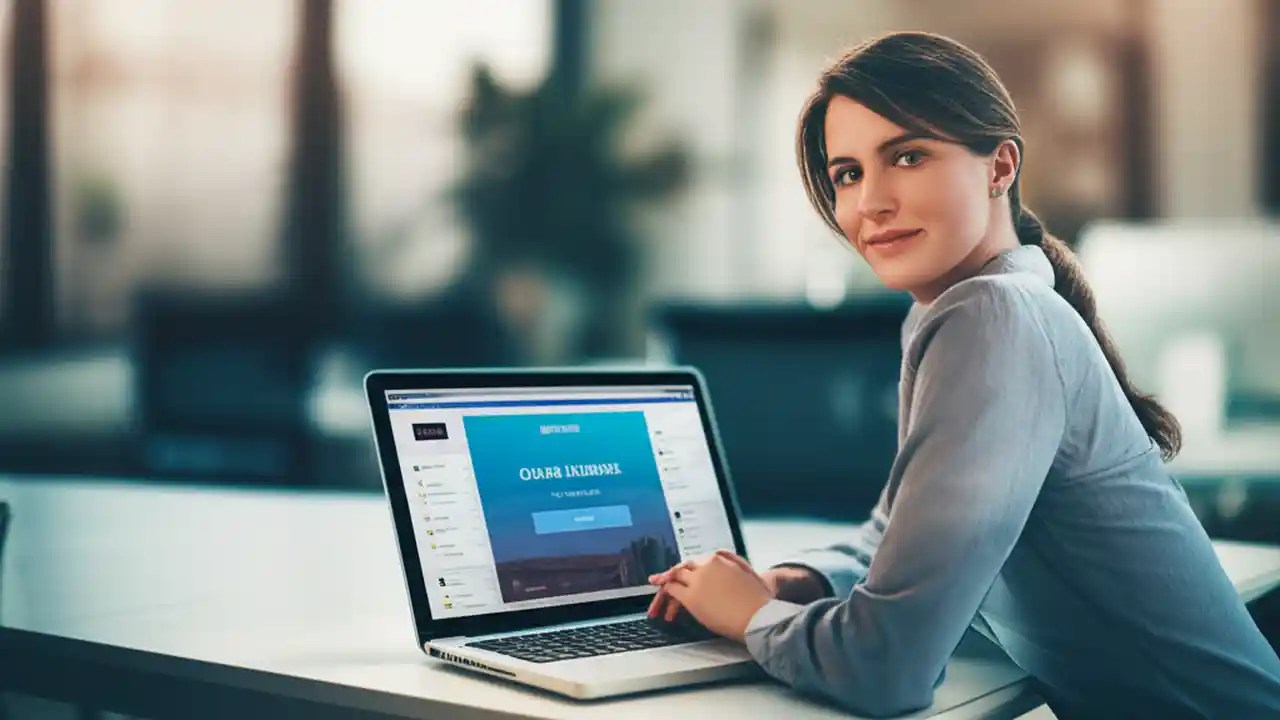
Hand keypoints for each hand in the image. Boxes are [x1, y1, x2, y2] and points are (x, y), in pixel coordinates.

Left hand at [648, 561, 827, 623]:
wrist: (758, 616)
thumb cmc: (760, 602)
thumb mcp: (750, 576)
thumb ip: (737, 568)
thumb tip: (730, 570)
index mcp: (722, 558)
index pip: (699, 561)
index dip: (690, 570)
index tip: (686, 575)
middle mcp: (708, 564)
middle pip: (685, 567)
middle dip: (673, 575)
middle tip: (662, 581)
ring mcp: (698, 579)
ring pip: (675, 576)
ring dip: (664, 583)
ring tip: (656, 589)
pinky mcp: (691, 596)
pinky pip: (672, 589)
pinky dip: (664, 592)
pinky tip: (660, 600)